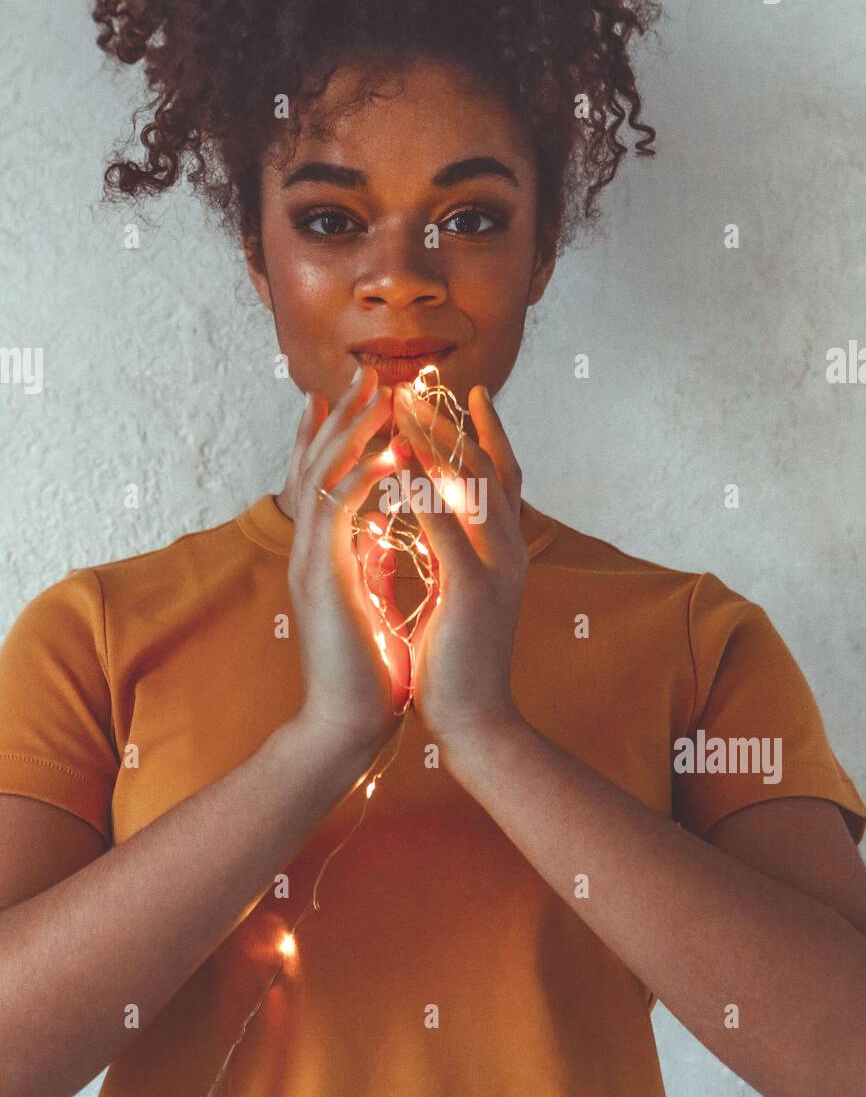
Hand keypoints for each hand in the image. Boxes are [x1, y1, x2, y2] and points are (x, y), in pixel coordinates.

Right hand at [280, 365, 410, 772]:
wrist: (347, 723)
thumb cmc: (365, 667)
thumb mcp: (367, 598)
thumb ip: (367, 558)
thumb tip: (380, 527)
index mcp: (322, 553)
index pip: (322, 479)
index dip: (332, 434)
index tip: (349, 395)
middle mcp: (310, 549)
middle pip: (317, 465)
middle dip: (341, 416)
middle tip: (363, 373)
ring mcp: (311, 562)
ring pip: (326, 477)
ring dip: (354, 432)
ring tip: (380, 393)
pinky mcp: (325, 579)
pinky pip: (344, 514)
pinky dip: (369, 478)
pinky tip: (394, 452)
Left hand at [392, 381, 529, 756]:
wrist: (475, 721)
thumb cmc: (457, 659)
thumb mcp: (459, 593)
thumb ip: (453, 551)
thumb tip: (435, 516)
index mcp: (505, 550)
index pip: (500, 474)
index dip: (485, 430)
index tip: (465, 392)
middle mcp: (509, 549)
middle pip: (483, 466)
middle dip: (449, 419)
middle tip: (419, 380)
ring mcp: (497, 566)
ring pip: (465, 485)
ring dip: (431, 439)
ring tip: (401, 403)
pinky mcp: (473, 589)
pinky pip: (443, 526)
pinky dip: (419, 490)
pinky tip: (394, 464)